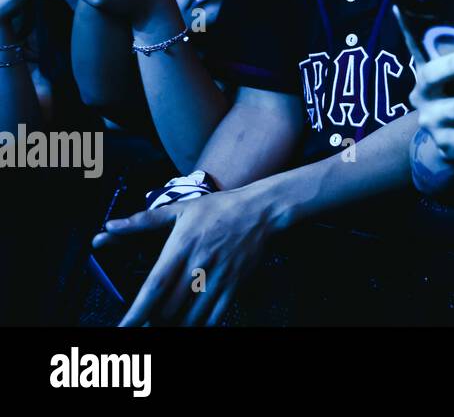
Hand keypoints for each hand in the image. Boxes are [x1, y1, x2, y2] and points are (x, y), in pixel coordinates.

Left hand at [93, 187, 277, 325]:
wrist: (261, 209)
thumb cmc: (219, 208)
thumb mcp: (180, 209)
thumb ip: (143, 221)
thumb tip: (110, 226)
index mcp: (181, 247)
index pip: (154, 287)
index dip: (136, 312)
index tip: (124, 327)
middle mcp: (199, 264)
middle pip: (169, 308)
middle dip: (153, 321)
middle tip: (148, 320)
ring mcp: (218, 276)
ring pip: (191, 317)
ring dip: (176, 325)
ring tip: (168, 322)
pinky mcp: (235, 283)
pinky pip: (215, 316)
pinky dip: (201, 325)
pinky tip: (193, 323)